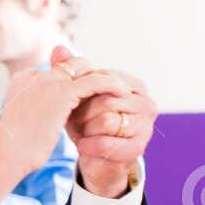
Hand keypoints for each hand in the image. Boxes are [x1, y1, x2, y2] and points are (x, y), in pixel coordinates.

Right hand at [0, 46, 131, 177]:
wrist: (7, 156)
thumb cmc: (14, 147)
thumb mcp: (25, 121)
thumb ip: (36, 108)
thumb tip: (46, 118)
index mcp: (22, 79)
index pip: (55, 72)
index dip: (72, 80)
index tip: (87, 93)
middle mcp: (35, 75)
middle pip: (71, 65)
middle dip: (89, 74)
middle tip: (106, 89)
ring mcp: (48, 82)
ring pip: (84, 69)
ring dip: (102, 76)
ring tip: (118, 88)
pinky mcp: (63, 92)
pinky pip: (94, 81)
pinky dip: (110, 84)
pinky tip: (120, 92)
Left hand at [67, 69, 154, 196]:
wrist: (94, 156)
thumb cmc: (87, 121)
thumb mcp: (77, 95)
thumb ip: (69, 71)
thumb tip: (57, 48)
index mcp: (135, 86)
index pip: (106, 79)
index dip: (84, 91)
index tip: (74, 100)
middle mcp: (146, 103)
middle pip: (106, 99)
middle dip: (83, 111)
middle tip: (76, 120)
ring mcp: (146, 126)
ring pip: (106, 120)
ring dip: (86, 129)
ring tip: (82, 132)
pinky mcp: (137, 148)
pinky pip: (105, 142)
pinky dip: (88, 145)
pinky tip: (83, 145)